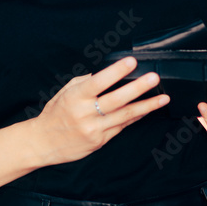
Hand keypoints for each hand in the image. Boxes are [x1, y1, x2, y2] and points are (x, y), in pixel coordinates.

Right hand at [29, 56, 168, 165]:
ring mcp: (93, 130)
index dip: (116, 72)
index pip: (98, 82)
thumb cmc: (55, 113)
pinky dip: (136, 117)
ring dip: (146, 106)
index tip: (131, 62)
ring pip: (124, 116)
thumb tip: (109, 73)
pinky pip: (122, 127)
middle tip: (154, 78)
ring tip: (163, 98)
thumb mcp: (66, 92)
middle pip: (116, 100)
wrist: (43, 143)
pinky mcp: (100, 141)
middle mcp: (85, 114)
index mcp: (75, 97)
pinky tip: (148, 110)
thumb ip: (87, 82)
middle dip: (137, 88)